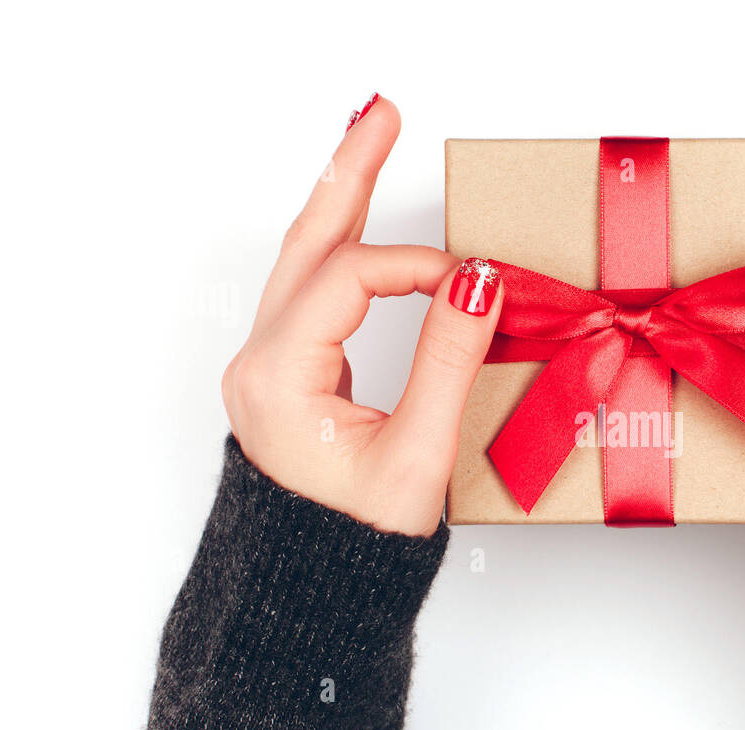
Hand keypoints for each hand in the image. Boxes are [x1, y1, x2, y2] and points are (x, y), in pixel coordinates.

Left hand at [222, 95, 502, 536]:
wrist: (312, 602)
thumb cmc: (353, 550)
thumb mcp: (415, 457)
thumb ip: (447, 361)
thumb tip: (478, 281)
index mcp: (280, 378)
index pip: (353, 277)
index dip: (421, 266)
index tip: (481, 284)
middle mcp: (264, 363)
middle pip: (310, 241)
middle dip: (348, 172)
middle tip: (383, 111)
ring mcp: (273, 368)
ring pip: (307, 262)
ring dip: (342, 203)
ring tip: (370, 143)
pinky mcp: (292, 378)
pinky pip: (317, 294)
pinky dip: (346, 251)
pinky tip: (364, 226)